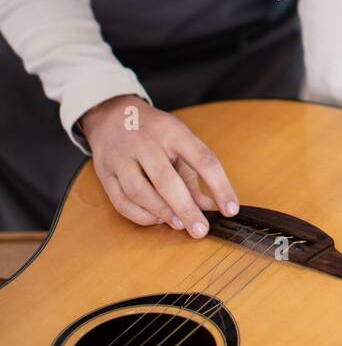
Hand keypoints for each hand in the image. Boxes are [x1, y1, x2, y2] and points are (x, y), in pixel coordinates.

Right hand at [79, 94, 239, 236]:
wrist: (113, 115)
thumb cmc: (154, 132)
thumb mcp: (179, 141)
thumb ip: (193, 175)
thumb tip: (209, 206)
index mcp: (172, 131)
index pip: (202, 158)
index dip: (219, 185)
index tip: (231, 209)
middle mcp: (146, 142)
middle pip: (166, 180)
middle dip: (186, 209)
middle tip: (201, 230)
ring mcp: (121, 157)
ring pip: (139, 192)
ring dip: (162, 213)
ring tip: (180, 225)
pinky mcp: (105, 173)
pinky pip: (121, 201)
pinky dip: (141, 216)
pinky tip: (157, 220)